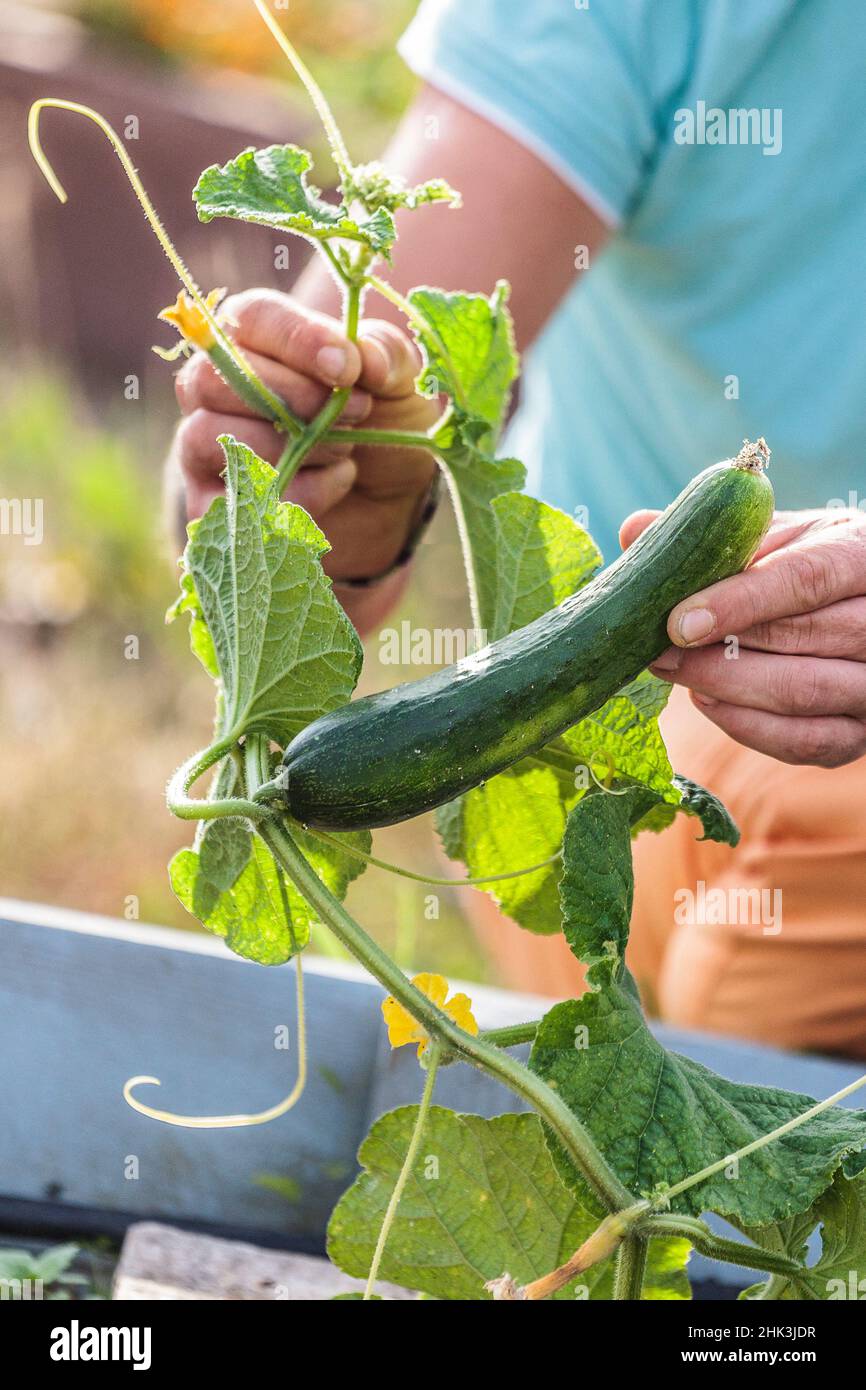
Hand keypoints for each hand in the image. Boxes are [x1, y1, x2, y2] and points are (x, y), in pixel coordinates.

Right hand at [171, 288, 439, 581]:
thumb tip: (365, 360)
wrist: (387, 491)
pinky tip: (339, 480)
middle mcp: (212, 386)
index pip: (250, 318)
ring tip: (345, 447)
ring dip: (291, 447)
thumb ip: (385, 354)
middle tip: (356, 412)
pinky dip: (299, 493)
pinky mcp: (213, 504)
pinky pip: (232, 498)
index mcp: (253, 335)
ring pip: (207, 437)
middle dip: (293, 400)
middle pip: (211, 379)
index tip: (348, 368)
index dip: (297, 340)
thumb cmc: (383, 416)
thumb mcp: (398, 376)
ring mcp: (203, 447)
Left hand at [619, 507, 865, 766]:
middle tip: (655, 648)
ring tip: (672, 669)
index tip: (679, 622)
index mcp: (864, 555)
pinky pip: (804, 741)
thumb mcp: (775, 536)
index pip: (807, 578)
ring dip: (725, 686)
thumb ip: (713, 536)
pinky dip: (747, 725)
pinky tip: (707, 699)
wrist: (861, 608)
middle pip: (803, 639)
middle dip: (718, 649)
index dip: (741, 601)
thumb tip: (635, 529)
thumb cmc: (810, 565)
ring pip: (803, 693)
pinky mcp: (860, 733)